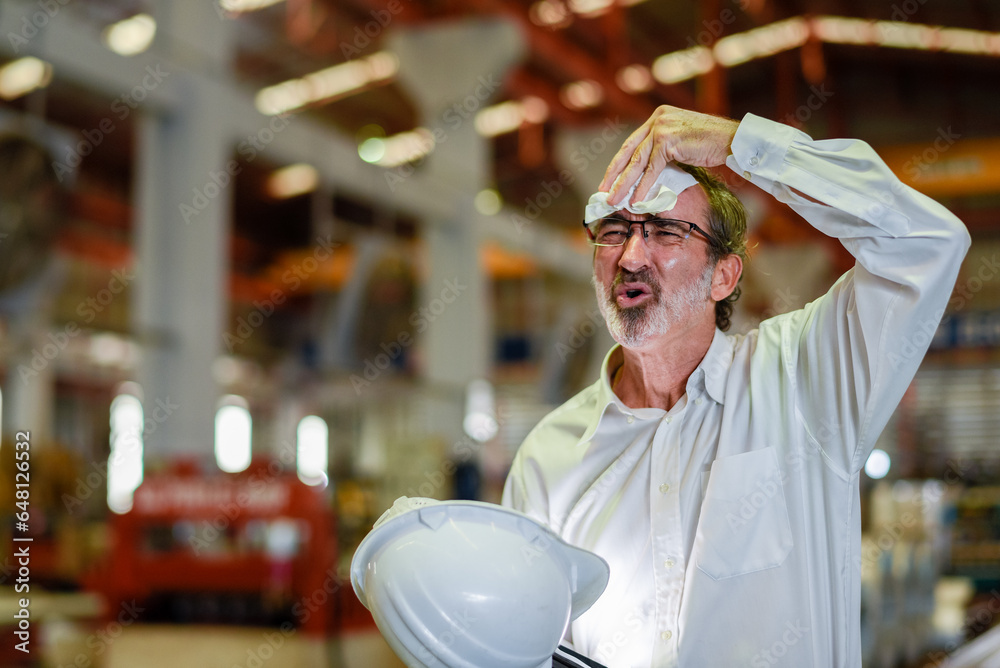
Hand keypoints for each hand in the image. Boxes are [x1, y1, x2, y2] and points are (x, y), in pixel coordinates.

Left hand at [600, 106, 739, 206]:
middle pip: (629, 151)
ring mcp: (662, 128)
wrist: (732, 138)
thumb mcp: (681, 142)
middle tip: (603, 191)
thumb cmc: (711, 143)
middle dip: (614, 174)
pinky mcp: (669, 141)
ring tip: (614, 200)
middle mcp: (657, 119)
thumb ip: (663, 149)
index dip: (619, 163)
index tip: (609, 179)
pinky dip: (642, 186)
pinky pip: (652, 169)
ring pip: (637, 162)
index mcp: (658, 117)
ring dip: (624, 184)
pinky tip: (635, 199)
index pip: (632, 143)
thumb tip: (648, 171)